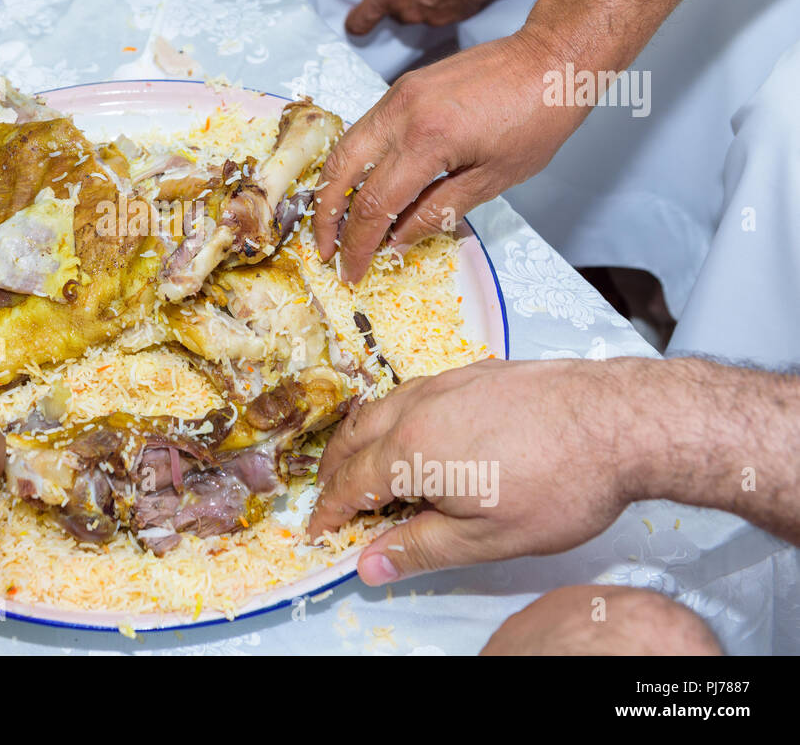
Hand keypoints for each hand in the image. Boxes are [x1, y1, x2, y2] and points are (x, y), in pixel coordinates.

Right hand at [308, 358, 647, 585]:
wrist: (620, 421)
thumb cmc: (560, 483)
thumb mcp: (488, 538)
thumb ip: (421, 549)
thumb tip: (367, 566)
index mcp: (412, 451)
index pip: (351, 483)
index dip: (329, 512)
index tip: (319, 531)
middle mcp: (418, 408)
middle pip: (354, 438)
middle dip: (334, 471)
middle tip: (331, 499)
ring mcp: (446, 383)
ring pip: (380, 408)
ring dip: (360, 439)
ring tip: (364, 463)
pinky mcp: (474, 371)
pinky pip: (412, 391)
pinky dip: (393, 415)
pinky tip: (415, 429)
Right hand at [311, 28, 586, 281]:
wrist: (552, 56)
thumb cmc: (537, 119)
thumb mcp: (493, 178)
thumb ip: (438, 211)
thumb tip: (396, 240)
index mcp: (427, 141)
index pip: (374, 205)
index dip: (358, 244)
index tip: (352, 270)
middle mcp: (401, 114)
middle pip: (341, 173)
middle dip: (327, 218)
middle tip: (325, 250)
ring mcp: (397, 95)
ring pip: (345, 148)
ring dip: (332, 189)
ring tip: (333, 222)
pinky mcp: (402, 87)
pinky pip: (364, 129)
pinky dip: (352, 162)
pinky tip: (359, 185)